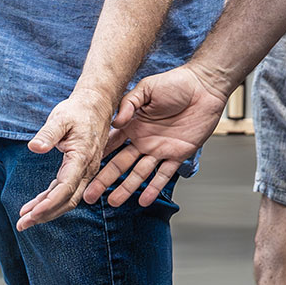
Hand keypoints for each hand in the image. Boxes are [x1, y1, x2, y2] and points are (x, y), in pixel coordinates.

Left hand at [16, 87, 115, 230]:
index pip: (65, 188)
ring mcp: (86, 170)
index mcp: (82, 157)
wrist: (97, 103)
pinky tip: (36, 205)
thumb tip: (34, 147)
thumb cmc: (78, 110)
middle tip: (22, 225)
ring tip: (25, 219)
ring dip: (47, 211)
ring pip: (68, 199)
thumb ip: (47, 134)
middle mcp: (87, 168)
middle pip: (68, 200)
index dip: (48, 204)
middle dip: (45, 215)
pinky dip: (51, 200)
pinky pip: (67, 190)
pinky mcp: (81, 169)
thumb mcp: (60, 118)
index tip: (30, 214)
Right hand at [83, 64, 231, 208]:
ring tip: (113, 202)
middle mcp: (144, 139)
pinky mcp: (178, 154)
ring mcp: (160, 148)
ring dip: (126, 188)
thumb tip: (115, 122)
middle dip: (104, 180)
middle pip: (120, 164)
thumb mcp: (147, 88)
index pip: (111, 144)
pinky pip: (164, 174)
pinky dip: (154, 188)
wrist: (204, 86)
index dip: (97, 157)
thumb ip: (129, 103)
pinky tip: (143, 200)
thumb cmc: (176, 82)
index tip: (80, 170)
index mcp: (134, 124)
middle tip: (90, 195)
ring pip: (139, 173)